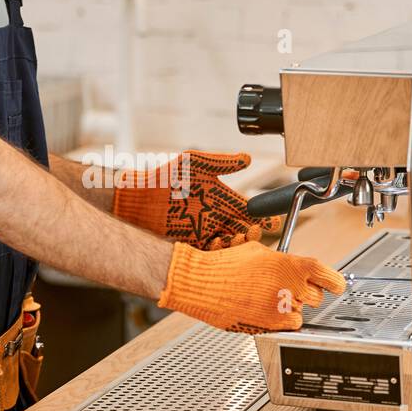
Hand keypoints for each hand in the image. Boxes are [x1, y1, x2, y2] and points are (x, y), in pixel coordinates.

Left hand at [113, 150, 281, 249]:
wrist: (139, 198)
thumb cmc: (166, 176)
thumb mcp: (195, 163)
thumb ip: (221, 162)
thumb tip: (248, 157)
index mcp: (221, 199)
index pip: (249, 211)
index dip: (263, 217)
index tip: (272, 221)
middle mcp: (216, 217)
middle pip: (244, 231)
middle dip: (253, 234)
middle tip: (253, 232)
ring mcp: (204, 232)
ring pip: (230, 244)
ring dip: (237, 244)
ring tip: (236, 238)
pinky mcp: (191, 245)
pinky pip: (211, 253)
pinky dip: (219, 252)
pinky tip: (219, 245)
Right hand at [158, 241, 345, 333]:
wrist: (201, 283)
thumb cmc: (224, 266)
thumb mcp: (258, 252)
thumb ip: (282, 262)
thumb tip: (293, 269)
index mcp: (290, 264)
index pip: (327, 275)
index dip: (335, 283)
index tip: (337, 286)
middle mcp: (290, 285)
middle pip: (316, 297)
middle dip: (305, 294)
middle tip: (287, 290)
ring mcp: (282, 307)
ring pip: (301, 312)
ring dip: (291, 308)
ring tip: (267, 299)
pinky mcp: (271, 324)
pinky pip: (289, 326)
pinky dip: (281, 322)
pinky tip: (263, 310)